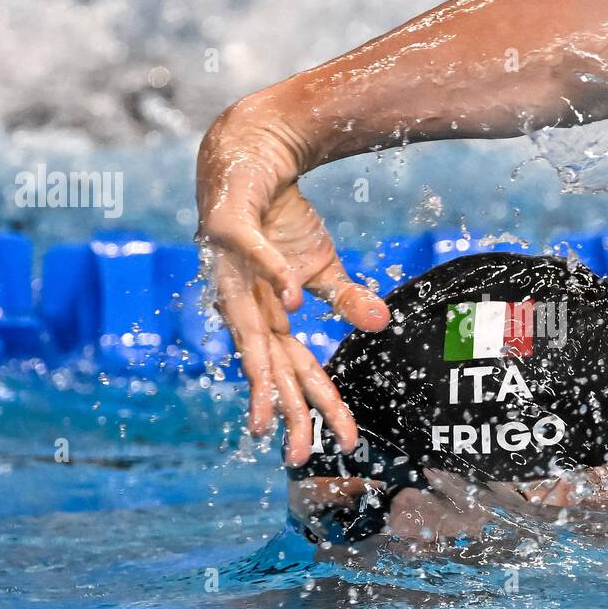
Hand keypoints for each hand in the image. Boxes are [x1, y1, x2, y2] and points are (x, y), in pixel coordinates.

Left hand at [196, 87, 389, 464]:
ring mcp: (229, 268)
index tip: (342, 445)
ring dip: (258, 368)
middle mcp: (243, 302)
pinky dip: (272, 275)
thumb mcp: (323, 265)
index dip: (319, 408)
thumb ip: (346, 299)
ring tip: (268, 410)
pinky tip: (293, 298)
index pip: (297, 372)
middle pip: (269, 365)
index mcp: (267, 317)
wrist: (252, 155)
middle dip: (284, 410)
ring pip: (245, 325)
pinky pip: (251, 253)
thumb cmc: (279, 218)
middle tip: (295, 454)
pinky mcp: (226, 226)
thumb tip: (381, 325)